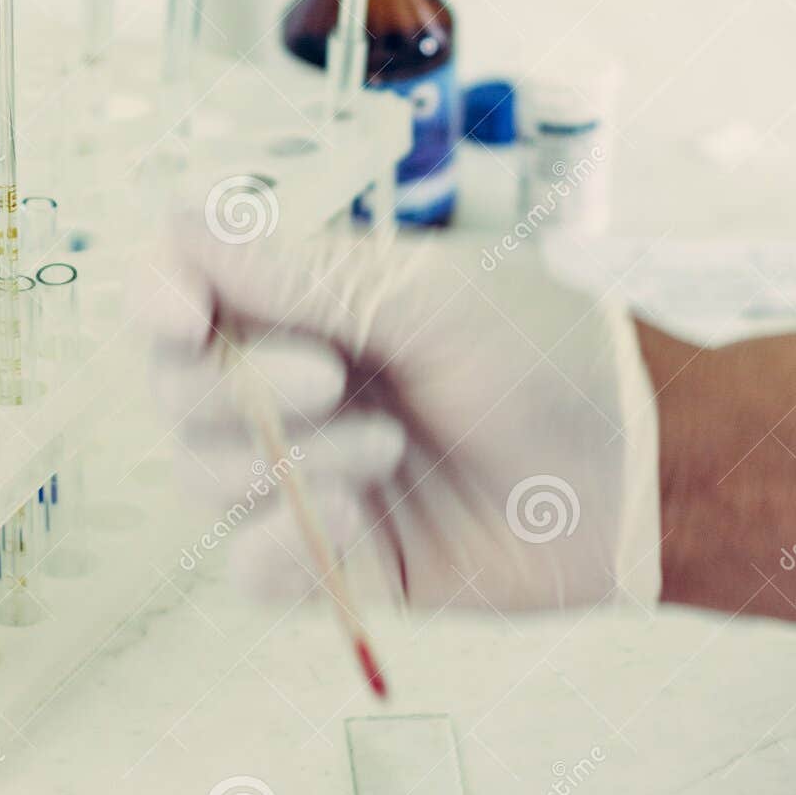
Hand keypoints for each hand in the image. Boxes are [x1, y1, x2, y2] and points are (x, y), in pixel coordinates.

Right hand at [147, 226, 661, 613]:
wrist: (639, 476)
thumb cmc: (544, 357)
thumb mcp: (424, 302)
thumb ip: (298, 277)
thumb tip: (179, 228)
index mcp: (302, 307)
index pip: (183, 295)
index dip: (157, 300)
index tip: (180, 314)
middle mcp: (287, 388)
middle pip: (173, 391)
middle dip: (230, 389)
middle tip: (330, 378)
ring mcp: (304, 474)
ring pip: (199, 478)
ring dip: (275, 462)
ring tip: (384, 450)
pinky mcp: (333, 558)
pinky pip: (247, 566)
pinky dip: (276, 546)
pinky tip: (347, 520)